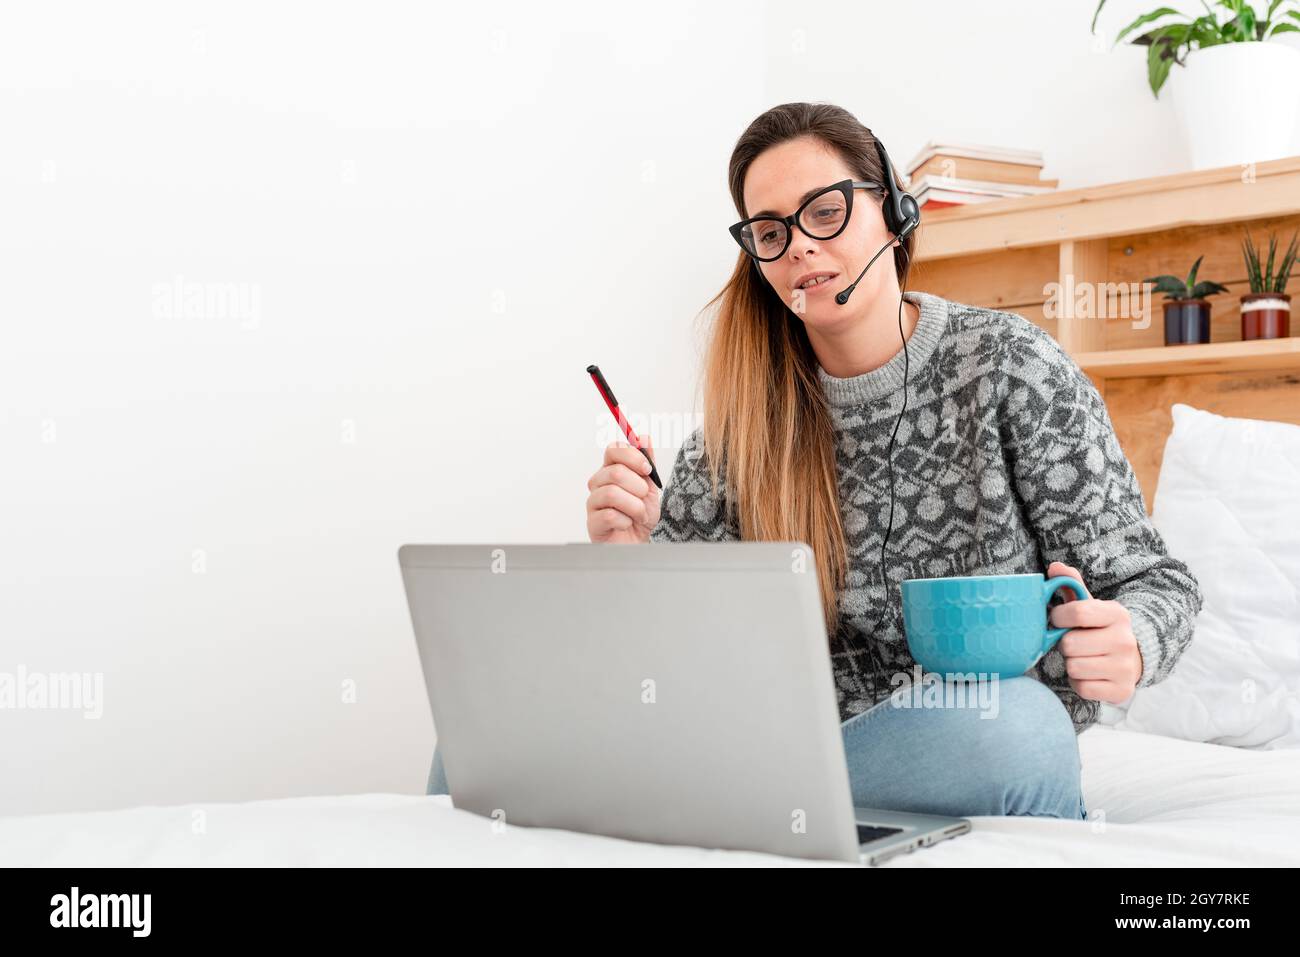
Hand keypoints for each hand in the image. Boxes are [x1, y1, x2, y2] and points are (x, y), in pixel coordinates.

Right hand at [585, 436, 660, 543]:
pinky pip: (609, 515)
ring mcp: (593, 502)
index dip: (632, 456)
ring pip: (612, 494)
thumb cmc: (640, 515)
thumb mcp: (650, 486)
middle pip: (614, 472)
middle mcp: (598, 483)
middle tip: (644, 498)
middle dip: (638, 487)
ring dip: (634, 506)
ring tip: (639, 514)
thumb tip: (644, 437)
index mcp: (611, 470)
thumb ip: (646, 462)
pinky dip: (626, 520)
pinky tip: (627, 523)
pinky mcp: (592, 523)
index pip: (613, 450)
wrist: (637, 542)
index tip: (647, 469)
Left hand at [1046, 561, 1142, 703]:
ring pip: (1074, 667)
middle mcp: (1125, 640)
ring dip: (1072, 664)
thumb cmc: (1100, 629)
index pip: (1077, 612)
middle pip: (1070, 644)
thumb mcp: (1090, 605)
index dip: (1059, 617)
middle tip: (1076, 642)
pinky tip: (1090, 674)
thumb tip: (1054, 567)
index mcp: (1117, 614)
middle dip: (1066, 644)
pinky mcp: (1122, 691)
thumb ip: (1071, 584)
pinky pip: (1082, 688)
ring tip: (1084, 657)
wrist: (1132, 659)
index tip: (1059, 620)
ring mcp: (1125, 667)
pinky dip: (1079, 683)